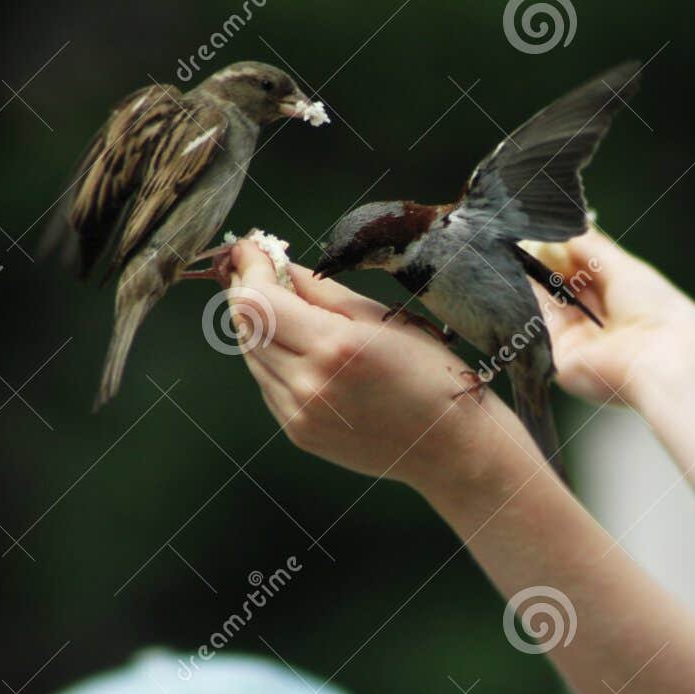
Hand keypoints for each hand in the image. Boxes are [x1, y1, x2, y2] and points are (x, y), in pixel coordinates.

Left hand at [225, 242, 521, 492]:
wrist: (448, 445)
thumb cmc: (429, 375)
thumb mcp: (382, 318)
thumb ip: (323, 292)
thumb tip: (282, 268)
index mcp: (334, 347)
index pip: (260, 300)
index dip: (249, 267)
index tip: (250, 247)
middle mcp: (309, 384)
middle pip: (247, 325)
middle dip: (246, 289)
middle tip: (257, 267)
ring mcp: (299, 413)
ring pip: (252, 355)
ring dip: (258, 324)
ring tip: (278, 304)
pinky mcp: (298, 433)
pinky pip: (267, 383)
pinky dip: (271, 357)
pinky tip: (294, 346)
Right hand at [523, 231, 694, 408]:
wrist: (658, 358)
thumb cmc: (655, 310)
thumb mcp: (625, 267)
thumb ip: (593, 248)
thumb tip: (568, 232)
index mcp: (623, 302)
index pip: (587, 274)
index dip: (568, 253)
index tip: (549, 232)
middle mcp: (600, 324)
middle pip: (565, 288)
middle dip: (550, 263)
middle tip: (534, 238)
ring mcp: (579, 341)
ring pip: (550, 304)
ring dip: (538, 278)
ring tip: (528, 251)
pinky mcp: (559, 358)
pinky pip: (540, 323)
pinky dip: (532, 298)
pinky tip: (526, 273)